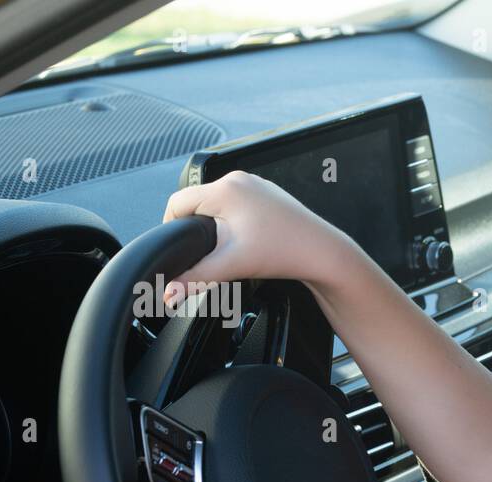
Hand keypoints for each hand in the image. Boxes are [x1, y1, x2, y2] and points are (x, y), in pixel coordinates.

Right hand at [160, 170, 352, 304]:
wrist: (322, 254)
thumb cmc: (284, 254)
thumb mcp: (232, 265)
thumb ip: (195, 278)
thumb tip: (168, 292)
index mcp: (225, 189)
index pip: (177, 202)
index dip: (172, 227)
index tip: (179, 248)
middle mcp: (239, 179)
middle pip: (196, 201)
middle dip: (195, 227)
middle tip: (206, 253)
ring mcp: (255, 184)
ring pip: (216, 203)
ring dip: (214, 224)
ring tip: (228, 247)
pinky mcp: (266, 193)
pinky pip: (236, 203)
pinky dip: (233, 220)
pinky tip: (245, 239)